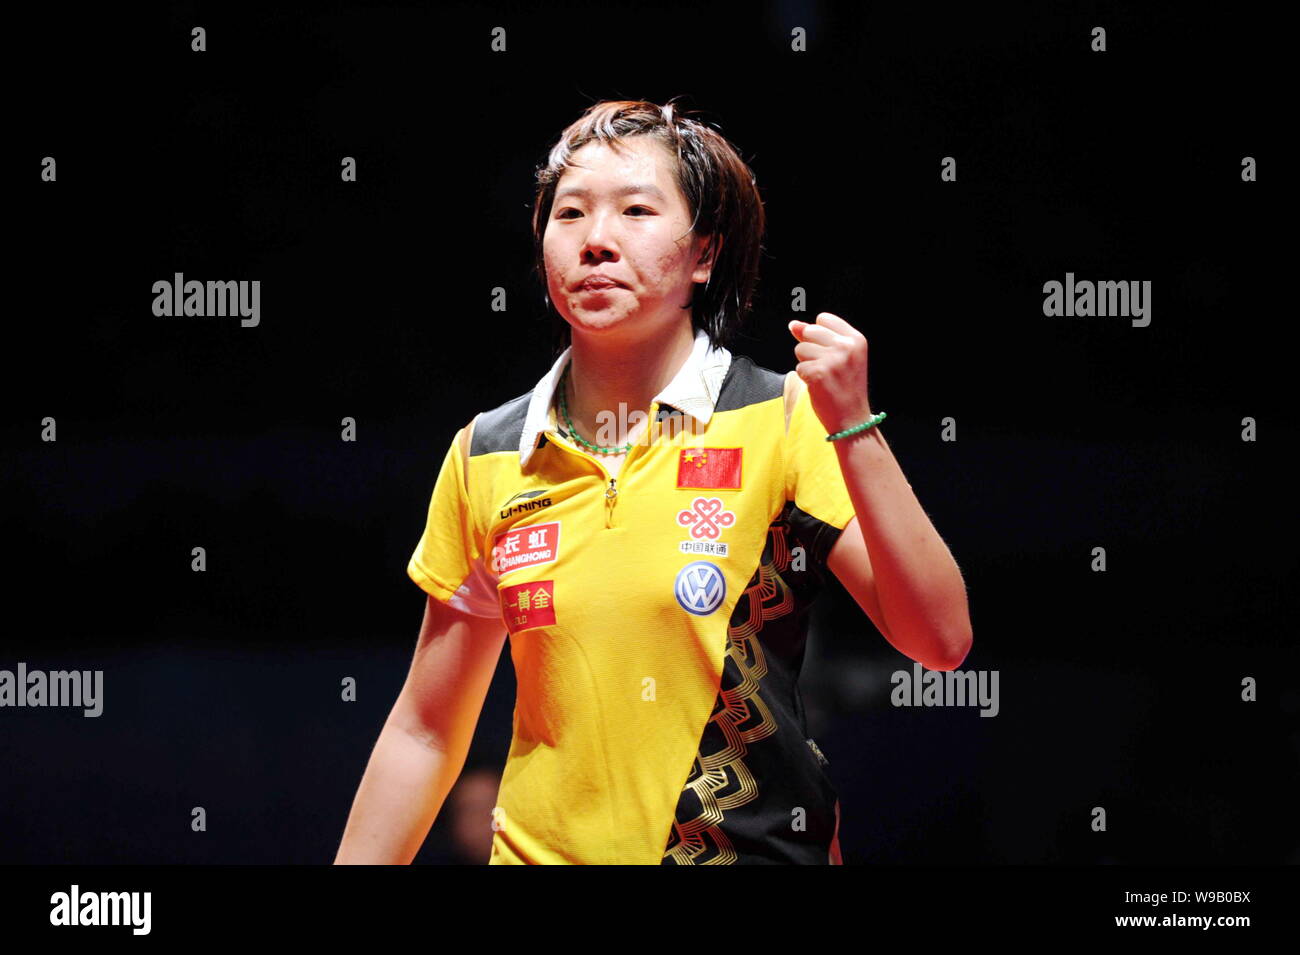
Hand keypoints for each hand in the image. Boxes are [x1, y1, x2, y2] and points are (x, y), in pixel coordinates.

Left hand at [788, 312, 872, 435]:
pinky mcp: (818, 373)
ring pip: (800, 349)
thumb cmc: (845, 387)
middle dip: (810, 349)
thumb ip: (817, 337)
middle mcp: (846, 346)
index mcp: (856, 339)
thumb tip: (793, 324)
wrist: (851, 418)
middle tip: (827, 368)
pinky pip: (798, 367)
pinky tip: (819, 386)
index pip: (824, 318)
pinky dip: (805, 378)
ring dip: (806, 364)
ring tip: (823, 377)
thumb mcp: (839, 357)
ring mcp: (832, 359)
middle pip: (809, 331)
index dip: (818, 334)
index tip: (828, 351)